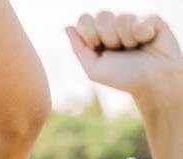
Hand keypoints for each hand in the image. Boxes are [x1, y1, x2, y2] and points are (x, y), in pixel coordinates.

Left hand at [67, 13, 182, 103]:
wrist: (153, 82)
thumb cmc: (123, 78)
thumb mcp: (94, 69)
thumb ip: (79, 48)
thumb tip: (68, 27)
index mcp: (98, 36)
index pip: (84, 19)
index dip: (88, 32)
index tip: (96, 47)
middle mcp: (114, 26)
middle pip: (102, 15)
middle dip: (107, 37)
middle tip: (116, 50)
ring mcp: (133, 21)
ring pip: (122, 17)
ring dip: (126, 39)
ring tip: (133, 48)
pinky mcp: (152, 19)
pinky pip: (141, 19)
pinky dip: (142, 35)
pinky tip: (147, 41)